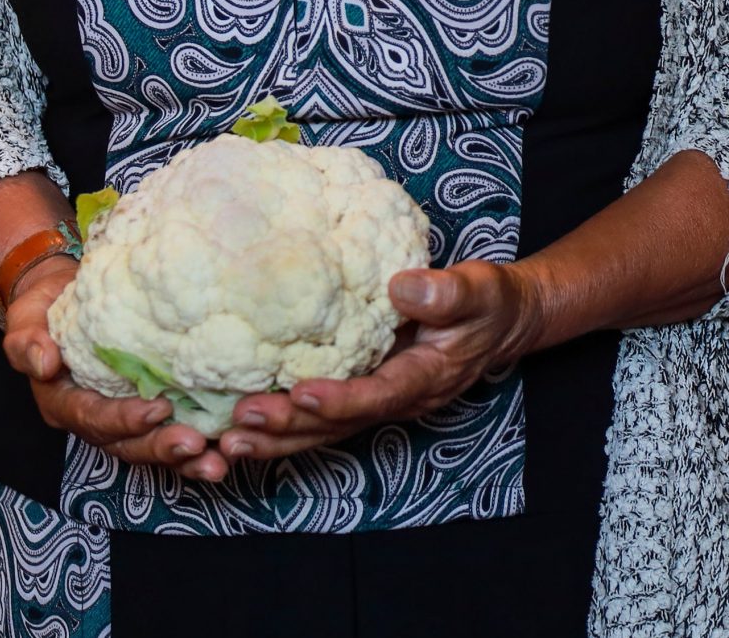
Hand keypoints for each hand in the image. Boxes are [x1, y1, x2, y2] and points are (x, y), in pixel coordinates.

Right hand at [1, 255, 230, 481]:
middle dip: (161, 448)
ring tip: (218, 462)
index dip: (124, 419)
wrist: (65, 298)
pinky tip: (231, 446)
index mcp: (66, 403)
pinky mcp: (152, 406)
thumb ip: (27, 342)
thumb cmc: (45, 309)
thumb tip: (44, 363)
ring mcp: (126, 416)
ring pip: (153, 447)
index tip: (157, 409)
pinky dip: (201, 444)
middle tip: (196, 445)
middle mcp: (96, 418)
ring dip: (186, 459)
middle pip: (128, 445)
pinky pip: (174, 431)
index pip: (94, 419)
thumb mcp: (27, 320)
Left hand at [217, 260, 544, 463]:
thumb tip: (401, 287)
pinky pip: (321, 420)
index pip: (380, 395)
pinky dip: (284, 428)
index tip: (301, 393)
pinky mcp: (364, 393)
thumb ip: (447, 292)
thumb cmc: (488, 303)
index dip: (341, 399)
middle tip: (242, 422)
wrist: (499, 323)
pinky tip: (244, 429)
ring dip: (278, 438)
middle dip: (291, 428)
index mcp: (426, 377)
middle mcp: (399, 400)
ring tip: (229, 442)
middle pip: (340, 425)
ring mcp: (379, 402)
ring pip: (324, 431)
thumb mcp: (480, 291)